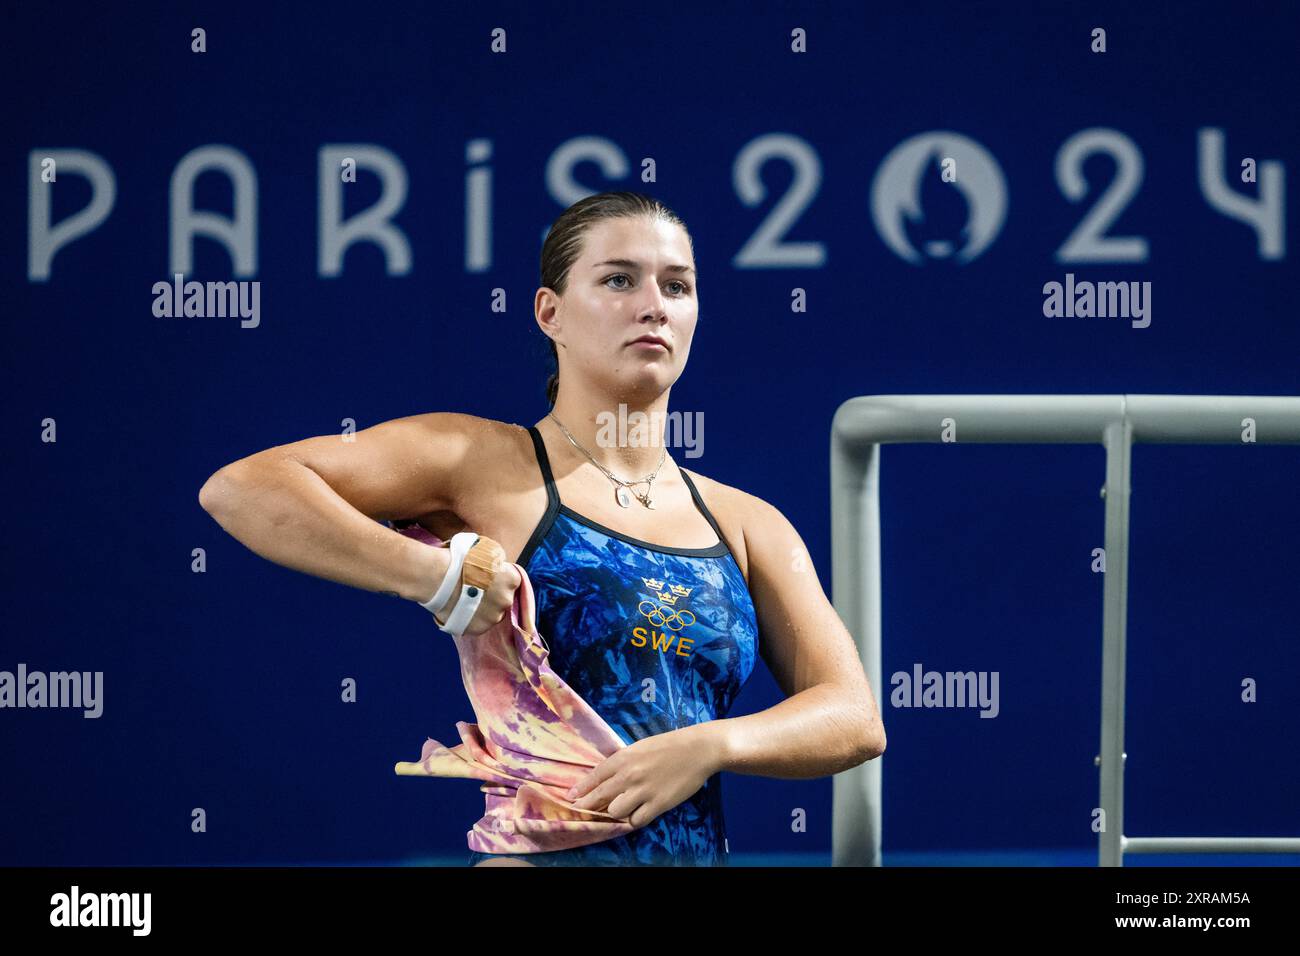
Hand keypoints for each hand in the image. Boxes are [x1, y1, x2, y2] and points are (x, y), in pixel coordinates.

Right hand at [434, 536, 520, 635]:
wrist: (440, 577)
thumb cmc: (461, 558)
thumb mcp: (488, 550)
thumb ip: (498, 561)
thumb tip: (498, 565)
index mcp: (512, 580)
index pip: (511, 582)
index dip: (497, 581)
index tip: (485, 579)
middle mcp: (507, 600)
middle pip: (502, 600)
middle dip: (491, 596)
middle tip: (473, 590)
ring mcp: (493, 617)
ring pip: (491, 615)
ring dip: (482, 610)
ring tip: (463, 601)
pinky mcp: (479, 629)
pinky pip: (477, 625)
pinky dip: (470, 620)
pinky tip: (459, 610)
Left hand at [563, 723, 723, 826]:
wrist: (698, 749)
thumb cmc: (669, 746)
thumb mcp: (640, 748)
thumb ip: (622, 763)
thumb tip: (606, 780)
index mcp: (624, 758)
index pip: (595, 777)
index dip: (581, 789)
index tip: (570, 797)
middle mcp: (630, 775)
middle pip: (599, 797)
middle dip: (587, 806)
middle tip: (580, 811)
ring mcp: (643, 791)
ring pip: (615, 812)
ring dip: (615, 813)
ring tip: (620, 809)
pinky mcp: (658, 804)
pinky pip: (636, 820)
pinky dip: (634, 819)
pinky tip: (636, 814)